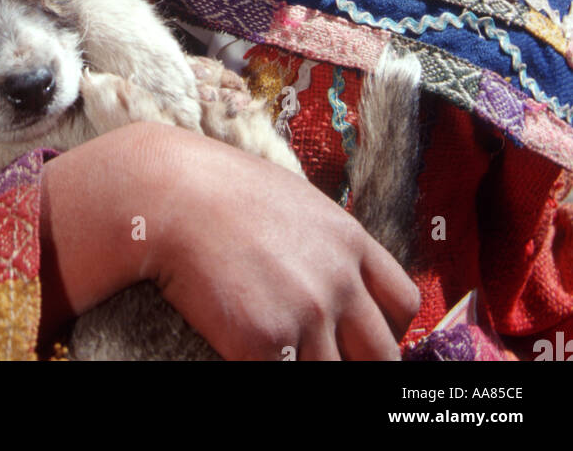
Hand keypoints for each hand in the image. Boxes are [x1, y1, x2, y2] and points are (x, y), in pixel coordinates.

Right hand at [147, 125, 420, 360]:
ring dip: (311, 371)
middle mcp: (338, 280)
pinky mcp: (267, 343)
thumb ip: (323, 242)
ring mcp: (307, 314)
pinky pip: (287, 382)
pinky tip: (250, 360)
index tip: (361, 340)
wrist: (170, 194)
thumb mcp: (292, 201)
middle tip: (325, 360)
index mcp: (349, 240)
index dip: (387, 330)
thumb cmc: (219, 192)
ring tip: (283, 357)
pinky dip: (274, 375)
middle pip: (382, 356)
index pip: (403, 305)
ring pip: (334, 376)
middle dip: (359, 366)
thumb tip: (335, 276)